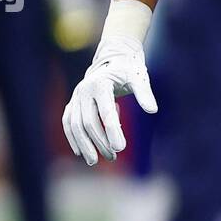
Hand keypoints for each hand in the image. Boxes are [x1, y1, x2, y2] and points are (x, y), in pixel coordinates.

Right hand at [62, 36, 157, 165]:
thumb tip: (153, 110)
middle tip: (113, 157)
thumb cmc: (128, 71)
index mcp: (100, 84)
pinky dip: (72, 137)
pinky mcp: (73, 103)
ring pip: (75, 124)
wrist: (112, 59)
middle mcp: (84, 90)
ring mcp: (76, 97)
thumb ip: (144, 94)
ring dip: (85, 144)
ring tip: (95, 161)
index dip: (112, 131)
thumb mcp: (139, 79)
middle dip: (99, 141)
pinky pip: (68, 122)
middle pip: (88, 122)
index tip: (121, 148)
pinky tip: (80, 153)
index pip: (105, 112)